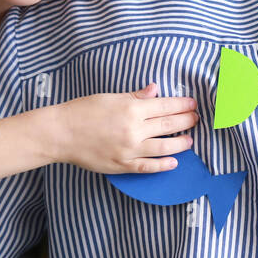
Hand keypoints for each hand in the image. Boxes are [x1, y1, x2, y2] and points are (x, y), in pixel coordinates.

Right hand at [56, 83, 198, 173]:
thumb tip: (155, 90)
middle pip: (168, 125)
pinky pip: (148, 167)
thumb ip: (135, 96)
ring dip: (180, 143)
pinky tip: (174, 162)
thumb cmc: (82, 111)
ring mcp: (129, 149)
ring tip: (189, 140)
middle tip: (196, 119)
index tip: (192, 104)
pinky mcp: (122, 165)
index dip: (182, 104)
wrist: (61, 133)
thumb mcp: (110, 97)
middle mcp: (134, 129)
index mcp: (131, 108)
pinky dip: (163, 165)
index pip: (165, 106)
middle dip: (186, 121)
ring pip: (164, 147)